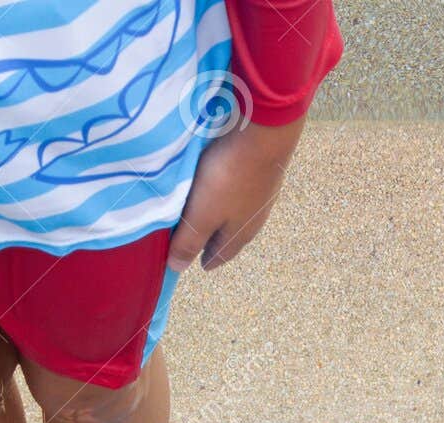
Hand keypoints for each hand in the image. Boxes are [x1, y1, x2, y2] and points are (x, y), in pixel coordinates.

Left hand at [168, 116, 304, 272]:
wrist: (263, 135)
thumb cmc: (227, 178)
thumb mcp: (201, 214)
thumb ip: (189, 241)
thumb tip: (177, 268)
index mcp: (238, 234)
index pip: (221, 255)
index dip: (207, 260)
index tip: (197, 263)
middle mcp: (254, 219)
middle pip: (232, 237)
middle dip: (216, 241)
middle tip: (201, 242)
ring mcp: (263, 196)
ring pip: (240, 215)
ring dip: (225, 218)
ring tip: (210, 215)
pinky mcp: (266, 174)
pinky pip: (246, 193)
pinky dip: (233, 197)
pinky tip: (228, 188)